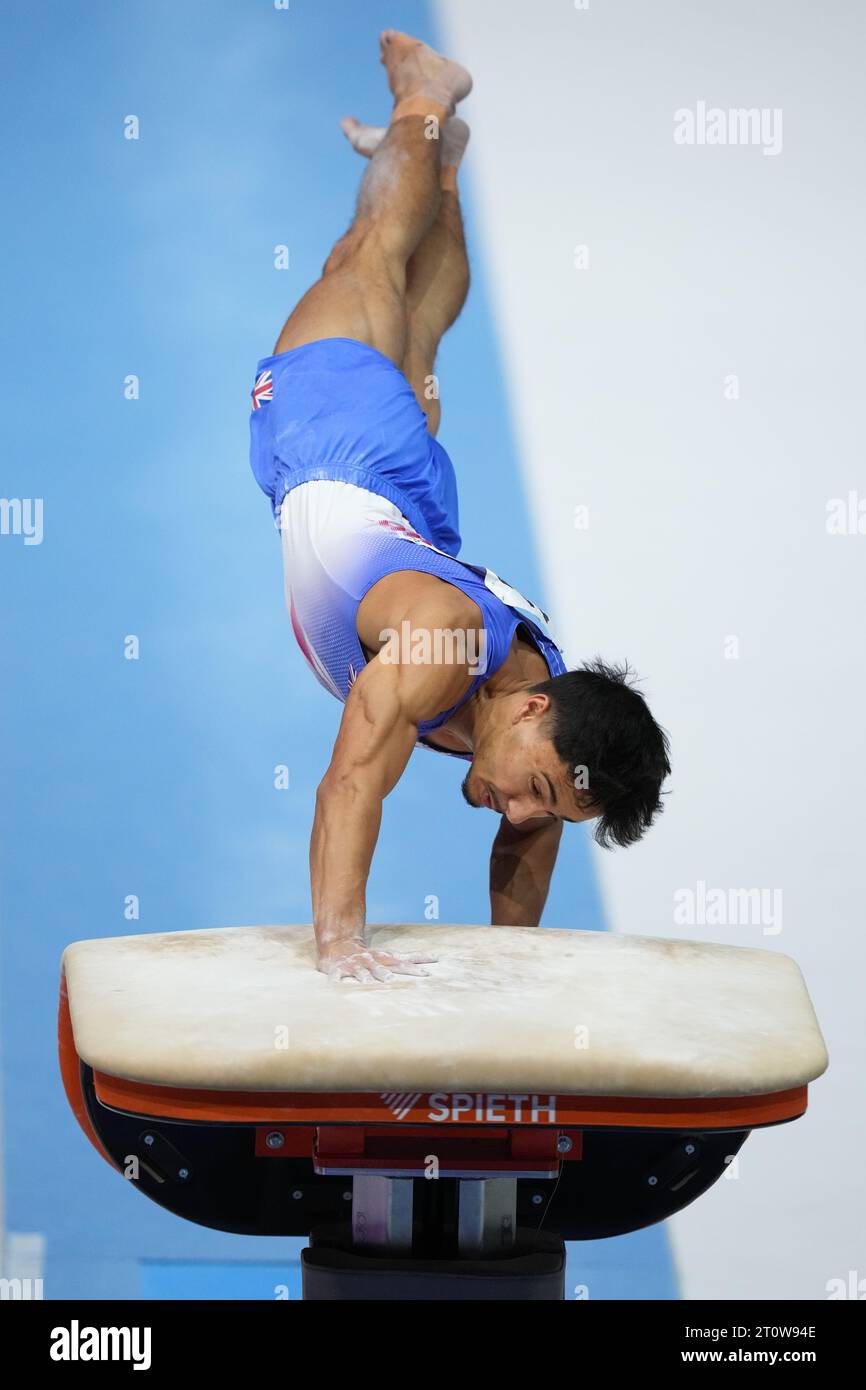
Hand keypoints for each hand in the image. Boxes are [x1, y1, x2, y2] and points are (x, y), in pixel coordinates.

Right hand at [317, 935, 437, 982]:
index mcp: (384, 958)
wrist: (339, 944)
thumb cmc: (370, 955)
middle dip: (386, 973)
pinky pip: (335, 977)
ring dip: (364, 976)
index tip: (426, 973)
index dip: (414, 967)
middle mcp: (370, 961)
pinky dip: (335, 982)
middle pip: (381, 967)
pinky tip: (334, 987)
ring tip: (366, 982)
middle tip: (392, 981)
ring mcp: (354, 965)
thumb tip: (436, 956)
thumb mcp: (390, 955)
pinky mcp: (338, 970)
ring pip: (360, 971)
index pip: (402, 961)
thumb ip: (410, 958)